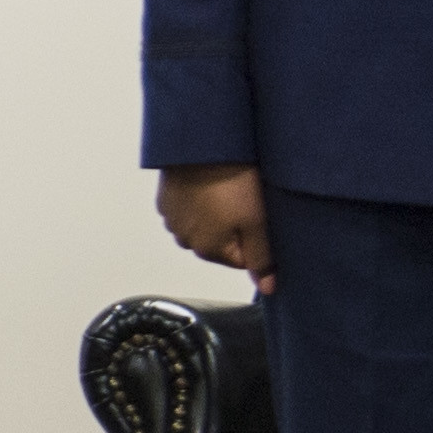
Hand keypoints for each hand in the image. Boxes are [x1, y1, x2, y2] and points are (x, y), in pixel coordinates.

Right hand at [157, 164, 273, 292]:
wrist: (201, 144)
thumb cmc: (230, 180)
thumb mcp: (257, 221)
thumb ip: (262, 258)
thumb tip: (267, 288)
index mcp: (208, 250)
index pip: (241, 259)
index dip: (255, 238)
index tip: (257, 216)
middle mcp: (185, 240)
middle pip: (220, 244)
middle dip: (233, 227)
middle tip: (243, 200)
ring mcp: (171, 219)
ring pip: (202, 226)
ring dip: (214, 214)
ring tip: (225, 189)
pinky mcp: (165, 199)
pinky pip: (187, 209)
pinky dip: (197, 200)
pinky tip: (208, 183)